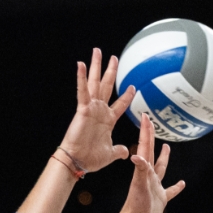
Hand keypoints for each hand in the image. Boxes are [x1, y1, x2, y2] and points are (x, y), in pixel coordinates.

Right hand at [59, 48, 136, 173]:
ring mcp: (91, 108)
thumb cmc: (91, 158)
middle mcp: (100, 111)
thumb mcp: (111, 153)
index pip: (120, 104)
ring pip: (95, 83)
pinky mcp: (83, 109)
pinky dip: (81, 78)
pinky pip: (82, 91)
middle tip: (114, 57)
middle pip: (107, 86)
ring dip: (97, 67)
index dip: (127, 96)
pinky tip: (81, 65)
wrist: (79, 161)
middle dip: (110, 71)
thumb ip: (118, 151)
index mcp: (107, 120)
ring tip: (98, 52)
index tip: (133, 86)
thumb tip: (125, 153)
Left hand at [114, 113, 185, 212]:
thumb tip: (136, 156)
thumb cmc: (135, 206)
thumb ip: (140, 171)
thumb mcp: (139, 186)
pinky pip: (170, 190)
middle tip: (152, 123)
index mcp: (144, 170)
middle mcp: (149, 176)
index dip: (146, 131)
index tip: (146, 116)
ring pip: (160, 168)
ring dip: (163, 158)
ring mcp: (155, 187)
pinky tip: (181, 184)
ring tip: (167, 148)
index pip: (145, 146)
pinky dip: (176, 187)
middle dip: (151, 137)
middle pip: (151, 152)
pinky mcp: (160, 198)